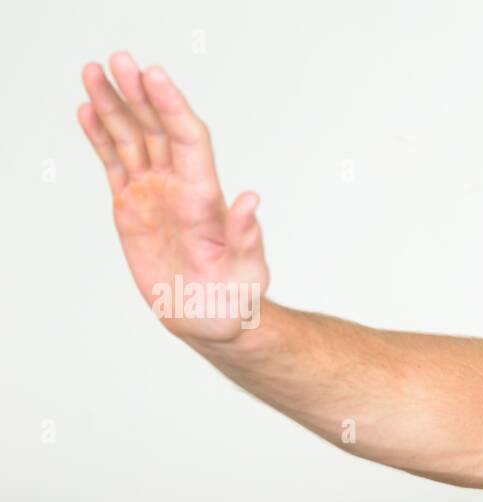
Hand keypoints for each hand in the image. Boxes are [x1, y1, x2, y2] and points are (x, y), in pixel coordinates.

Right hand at [77, 52, 267, 341]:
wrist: (212, 320)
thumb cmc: (236, 299)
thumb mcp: (249, 272)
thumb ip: (248, 237)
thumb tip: (253, 200)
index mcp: (205, 196)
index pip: (188, 138)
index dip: (171, 106)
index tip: (154, 75)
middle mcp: (179, 186)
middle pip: (157, 128)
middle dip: (138, 94)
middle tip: (118, 59)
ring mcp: (155, 194)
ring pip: (132, 139)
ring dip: (113, 106)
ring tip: (93, 72)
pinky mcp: (132, 207)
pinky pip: (114, 164)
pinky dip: (100, 138)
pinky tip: (88, 110)